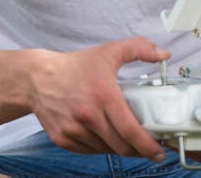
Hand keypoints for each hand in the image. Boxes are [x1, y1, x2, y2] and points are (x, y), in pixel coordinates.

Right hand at [29, 37, 170, 161]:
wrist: (36, 78)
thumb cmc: (74, 66)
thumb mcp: (108, 51)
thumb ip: (139, 48)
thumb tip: (164, 53)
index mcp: (103, 96)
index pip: (131, 130)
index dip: (148, 146)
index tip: (160, 152)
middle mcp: (88, 116)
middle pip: (121, 146)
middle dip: (139, 150)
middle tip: (149, 147)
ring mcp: (74, 130)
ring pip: (106, 149)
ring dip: (120, 148)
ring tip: (127, 139)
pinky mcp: (63, 139)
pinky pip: (89, 150)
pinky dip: (101, 147)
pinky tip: (106, 137)